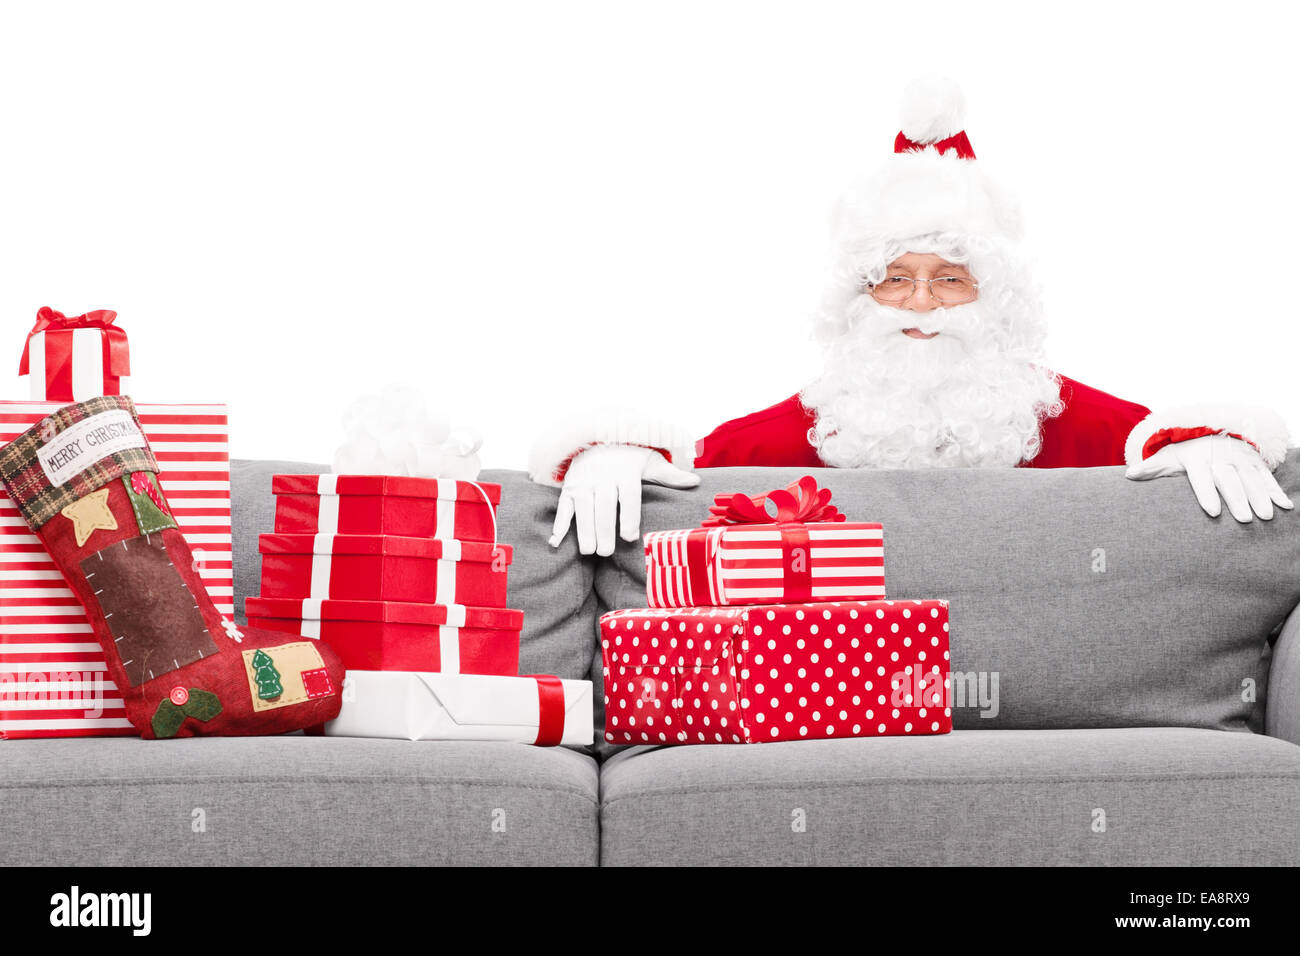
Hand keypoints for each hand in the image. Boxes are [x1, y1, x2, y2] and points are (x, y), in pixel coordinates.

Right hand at [549, 445, 699, 554]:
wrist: (598, 438)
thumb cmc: (629, 456)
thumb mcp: (650, 461)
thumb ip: (670, 474)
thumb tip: (695, 482)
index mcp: (625, 472)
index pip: (627, 496)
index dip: (628, 516)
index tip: (629, 536)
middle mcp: (602, 477)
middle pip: (603, 507)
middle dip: (604, 530)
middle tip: (606, 552)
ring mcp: (583, 483)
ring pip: (582, 509)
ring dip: (584, 530)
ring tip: (589, 551)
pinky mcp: (569, 489)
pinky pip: (563, 507)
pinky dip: (559, 524)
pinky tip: (556, 542)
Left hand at [1125, 435, 1292, 521]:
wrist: (1209, 430)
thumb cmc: (1184, 452)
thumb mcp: (1168, 457)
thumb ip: (1151, 469)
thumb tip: (1129, 475)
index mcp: (1197, 459)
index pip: (1202, 478)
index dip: (1207, 494)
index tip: (1213, 512)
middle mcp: (1220, 457)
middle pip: (1230, 480)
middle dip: (1238, 499)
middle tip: (1245, 519)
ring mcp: (1240, 458)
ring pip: (1251, 478)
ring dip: (1262, 496)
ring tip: (1268, 515)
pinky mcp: (1254, 461)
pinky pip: (1267, 476)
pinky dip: (1277, 490)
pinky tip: (1285, 506)